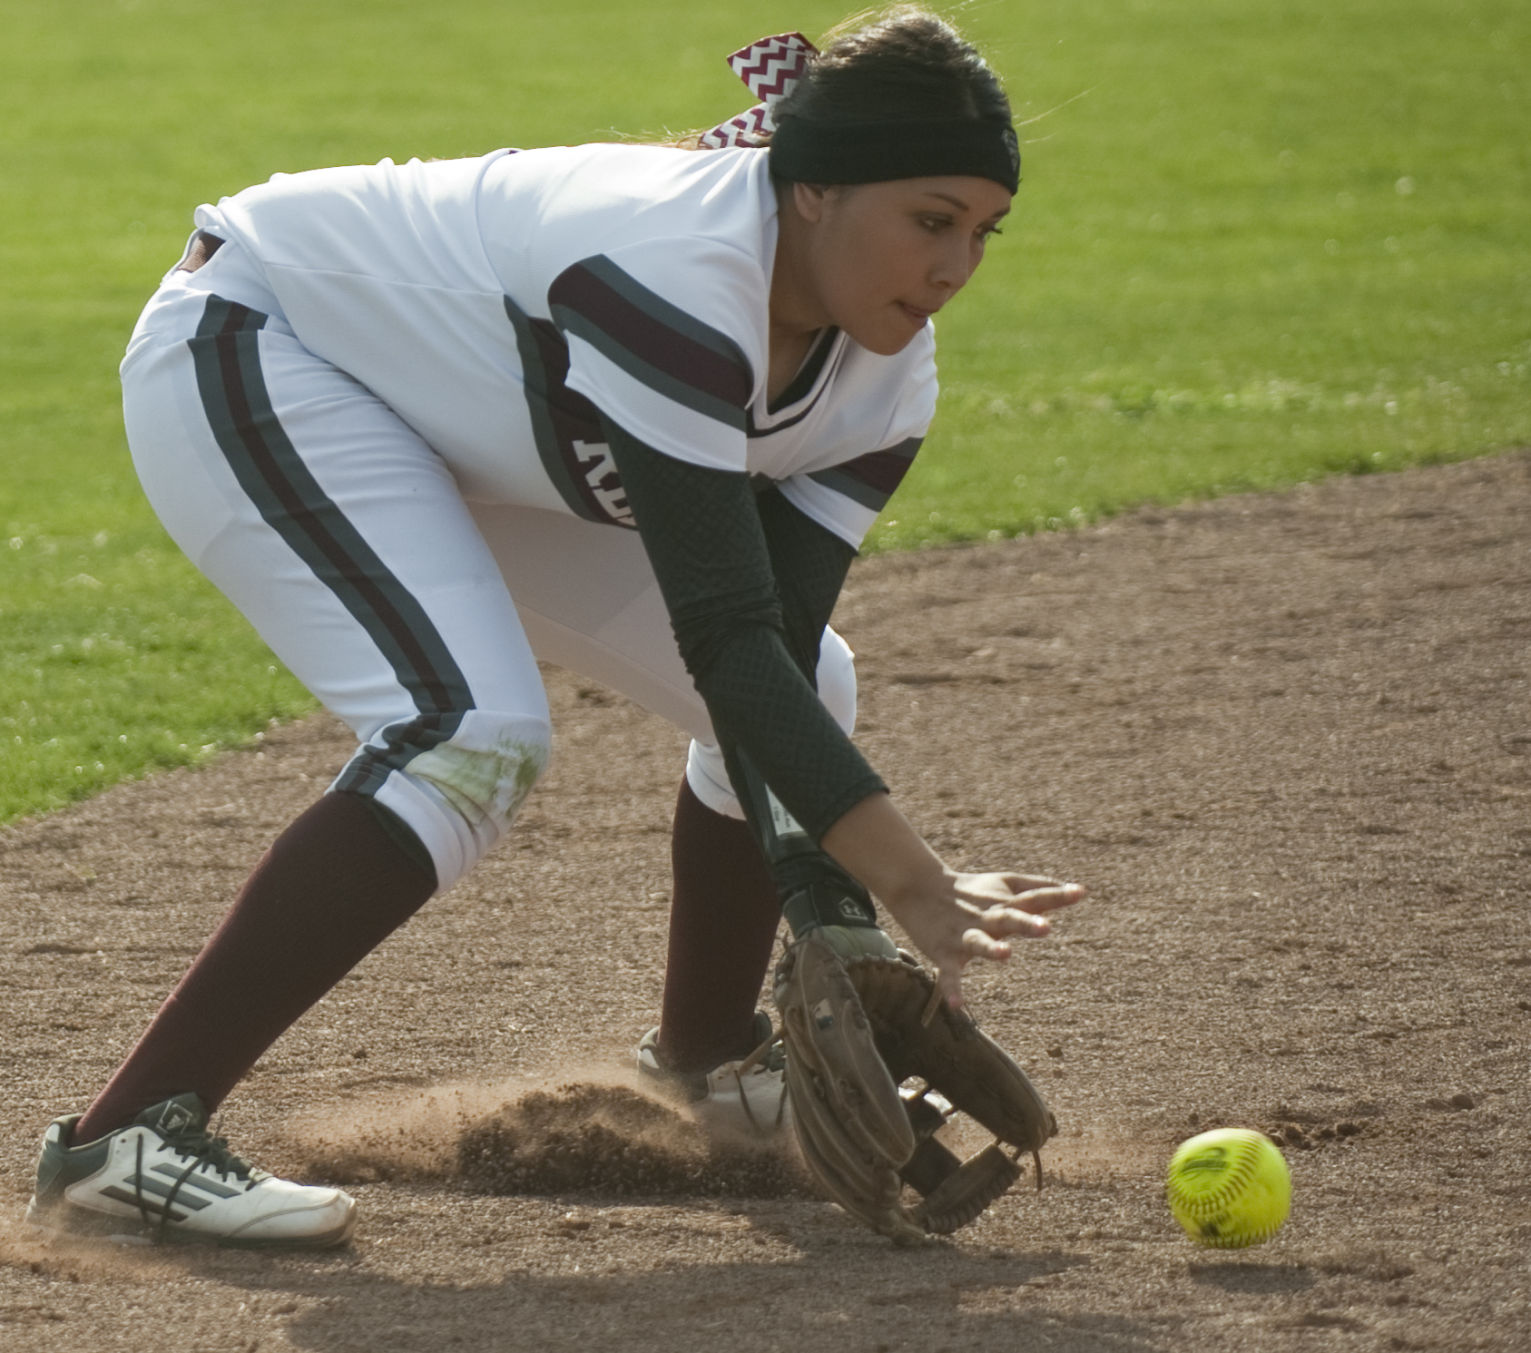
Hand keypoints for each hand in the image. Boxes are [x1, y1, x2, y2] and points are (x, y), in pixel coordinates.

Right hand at [885, 871, 1086, 1010]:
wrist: (918, 887)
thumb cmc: (970, 889)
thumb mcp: (1003, 882)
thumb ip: (1039, 886)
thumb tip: (1079, 889)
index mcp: (1004, 901)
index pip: (1034, 897)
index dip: (1057, 896)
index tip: (1080, 892)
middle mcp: (986, 917)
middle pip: (1009, 918)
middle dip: (1026, 923)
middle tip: (1046, 928)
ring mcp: (965, 935)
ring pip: (980, 942)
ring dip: (991, 949)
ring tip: (1005, 954)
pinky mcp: (945, 953)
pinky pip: (949, 974)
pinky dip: (952, 990)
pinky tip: (958, 1007)